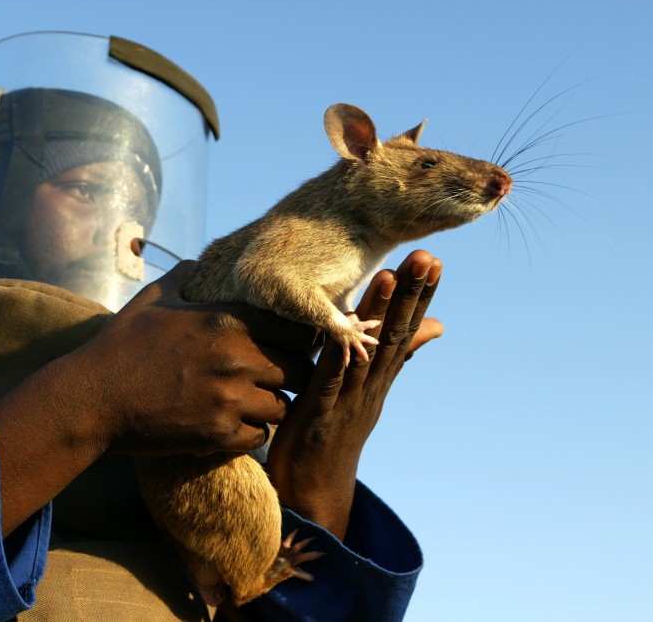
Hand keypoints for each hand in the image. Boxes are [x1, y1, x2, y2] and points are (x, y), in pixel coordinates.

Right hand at [0, 261, 317, 534]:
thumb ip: (186, 276)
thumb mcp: (153, 299)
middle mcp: (237, 359)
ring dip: (271, 404)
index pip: (297, 330)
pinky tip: (234, 423)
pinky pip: (259, 436)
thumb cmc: (120, 346)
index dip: (299, 338)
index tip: (290, 344)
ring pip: (282, 407)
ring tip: (252, 401)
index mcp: (227, 321)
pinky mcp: (217, 434)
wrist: (92, 399)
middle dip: (291, 374)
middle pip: (300, 371)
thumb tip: (203, 265)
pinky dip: (251, 431)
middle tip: (274, 376)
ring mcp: (229, 400)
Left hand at [265, 250, 443, 536]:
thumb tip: (435, 326)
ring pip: (369, 352)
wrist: (312, 491)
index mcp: (378, 378)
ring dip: (379, 314)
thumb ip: (395, 358)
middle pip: (395, 335)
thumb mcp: (367, 391)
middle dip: (411, 295)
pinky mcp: (321, 415)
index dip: (418, 296)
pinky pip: (331, 380)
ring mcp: (348, 400)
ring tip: (390, 276)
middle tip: (427, 257)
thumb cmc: (334, 433)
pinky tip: (344, 331)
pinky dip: (340, 355)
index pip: (404, 331)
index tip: (433, 261)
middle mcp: (370, 386)